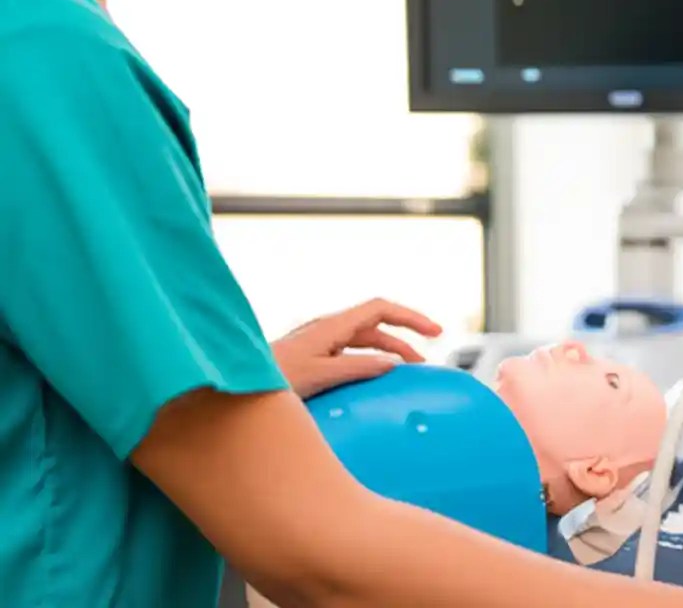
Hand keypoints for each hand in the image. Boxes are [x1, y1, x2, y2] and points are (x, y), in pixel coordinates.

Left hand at [271, 298, 442, 398]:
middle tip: (425, 361)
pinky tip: (373, 378)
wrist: (236, 386)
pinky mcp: (312, 355)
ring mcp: (319, 341)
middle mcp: (327, 329)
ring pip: (363, 340)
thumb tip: (392, 364)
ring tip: (405, 371)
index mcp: (331, 326)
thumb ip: (358, 367)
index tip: (435, 332)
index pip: (381, 309)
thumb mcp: (321, 375)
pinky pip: (350, 352)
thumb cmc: (272, 379)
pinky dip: (370, 360)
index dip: (411, 317)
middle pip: (376, 325)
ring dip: (388, 351)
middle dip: (404, 338)